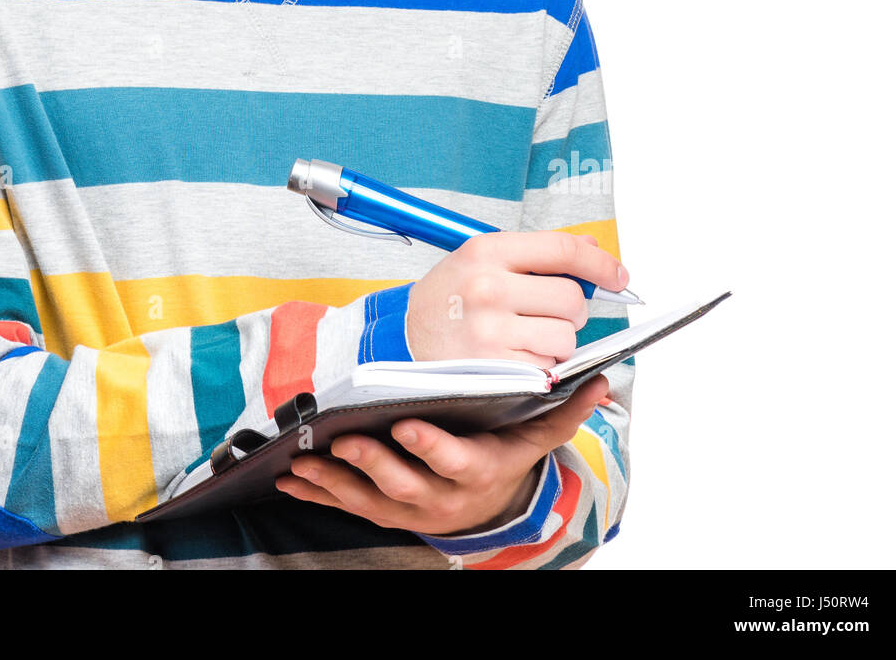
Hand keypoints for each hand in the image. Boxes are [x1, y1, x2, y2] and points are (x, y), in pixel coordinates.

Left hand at [274, 373, 609, 535]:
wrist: (488, 508)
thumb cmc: (503, 458)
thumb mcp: (534, 438)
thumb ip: (563, 411)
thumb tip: (602, 383)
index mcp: (474, 469)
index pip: (452, 459)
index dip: (429, 445)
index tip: (406, 424)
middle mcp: (441, 495)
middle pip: (404, 484)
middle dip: (373, 463)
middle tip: (345, 441)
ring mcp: (409, 508)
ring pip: (367, 499)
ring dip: (333, 482)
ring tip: (305, 462)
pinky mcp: (383, 511)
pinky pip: (347, 506)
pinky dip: (318, 493)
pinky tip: (293, 477)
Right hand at [406, 230, 626, 366]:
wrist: (399, 340)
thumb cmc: (448, 298)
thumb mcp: (481, 260)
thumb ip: (536, 254)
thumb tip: (591, 246)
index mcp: (487, 250)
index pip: (563, 250)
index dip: (599, 263)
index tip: (617, 275)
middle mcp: (489, 287)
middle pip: (571, 299)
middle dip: (571, 312)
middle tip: (547, 315)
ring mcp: (490, 330)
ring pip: (565, 338)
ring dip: (556, 343)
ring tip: (525, 338)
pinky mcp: (494, 369)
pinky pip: (547, 369)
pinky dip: (540, 367)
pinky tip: (513, 358)